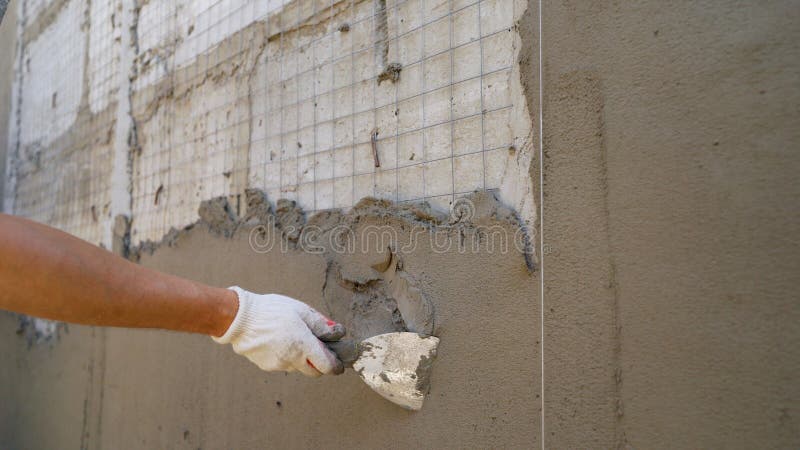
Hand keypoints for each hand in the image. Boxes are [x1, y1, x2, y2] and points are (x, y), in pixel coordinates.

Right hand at [212, 287, 344, 376]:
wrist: (239, 318)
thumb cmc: (271, 310)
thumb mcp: (301, 310)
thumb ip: (322, 324)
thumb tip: (339, 332)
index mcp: (303, 345)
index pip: (327, 366)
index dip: (336, 366)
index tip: (339, 362)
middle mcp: (292, 359)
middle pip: (314, 372)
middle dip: (320, 364)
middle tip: (319, 348)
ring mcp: (278, 365)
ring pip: (298, 368)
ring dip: (302, 359)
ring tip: (294, 338)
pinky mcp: (266, 366)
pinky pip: (283, 364)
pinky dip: (286, 357)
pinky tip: (279, 341)